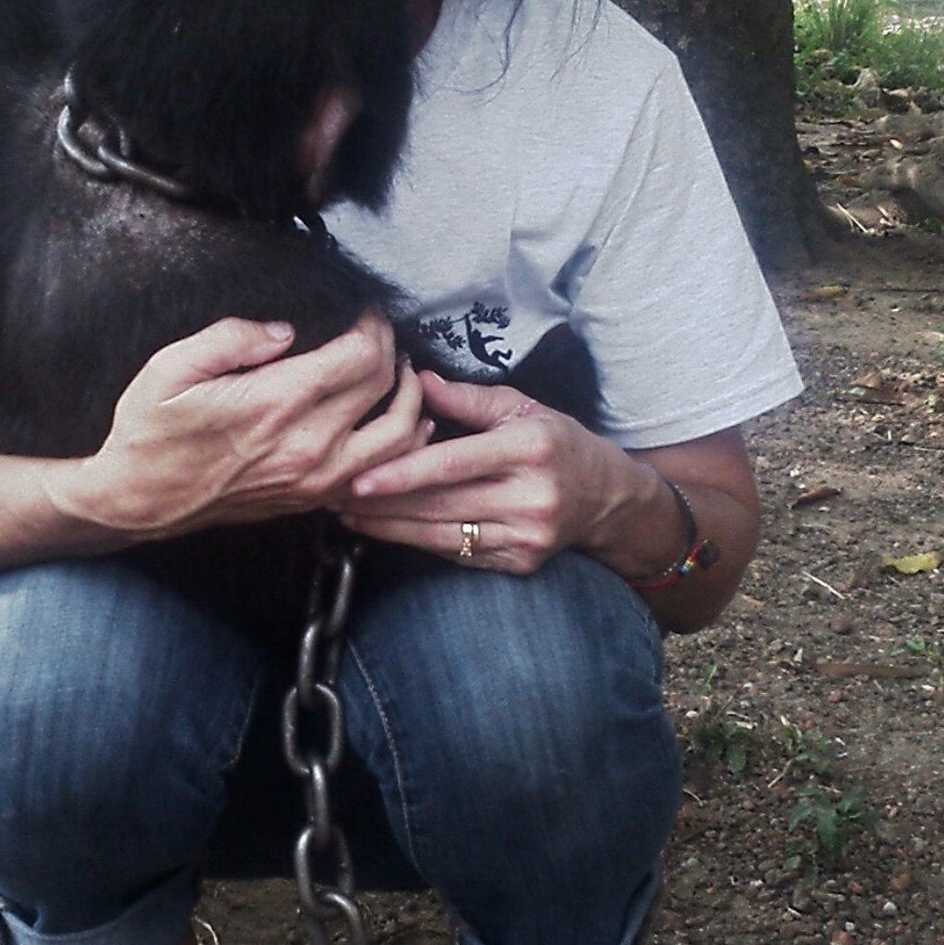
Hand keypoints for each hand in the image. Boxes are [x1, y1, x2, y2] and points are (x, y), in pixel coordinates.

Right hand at [54, 312, 428, 540]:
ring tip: (397, 368)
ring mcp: (316, 477)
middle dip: (389, 346)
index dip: (371, 323)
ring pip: (399, 433)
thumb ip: (231, 337)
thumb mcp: (171, 368)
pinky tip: (398, 420)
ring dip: (409, 395)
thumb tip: (286, 328)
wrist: (137, 502)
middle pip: (384, 384)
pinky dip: (401, 442)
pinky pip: (382, 471)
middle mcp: (307, 444)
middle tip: (375, 329)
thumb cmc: (149, 434)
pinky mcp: (314, 498)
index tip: (361, 308)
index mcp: (275, 403)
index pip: (359, 354)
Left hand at [341, 369, 636, 575]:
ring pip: (442, 536)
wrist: (609, 499)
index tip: (359, 480)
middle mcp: (530, 497)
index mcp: (529, 449)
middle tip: (334, 495)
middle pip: (440, 505)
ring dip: (389, 529)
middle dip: (381, 504)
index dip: (402, 474)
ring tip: (348, 514)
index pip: (453, 465)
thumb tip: (419, 381)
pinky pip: (456, 554)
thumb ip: (470, 400)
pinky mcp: (519, 563)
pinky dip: (418, 542)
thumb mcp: (524, 409)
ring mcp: (526, 537)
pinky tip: (387, 531)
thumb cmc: (559, 444)